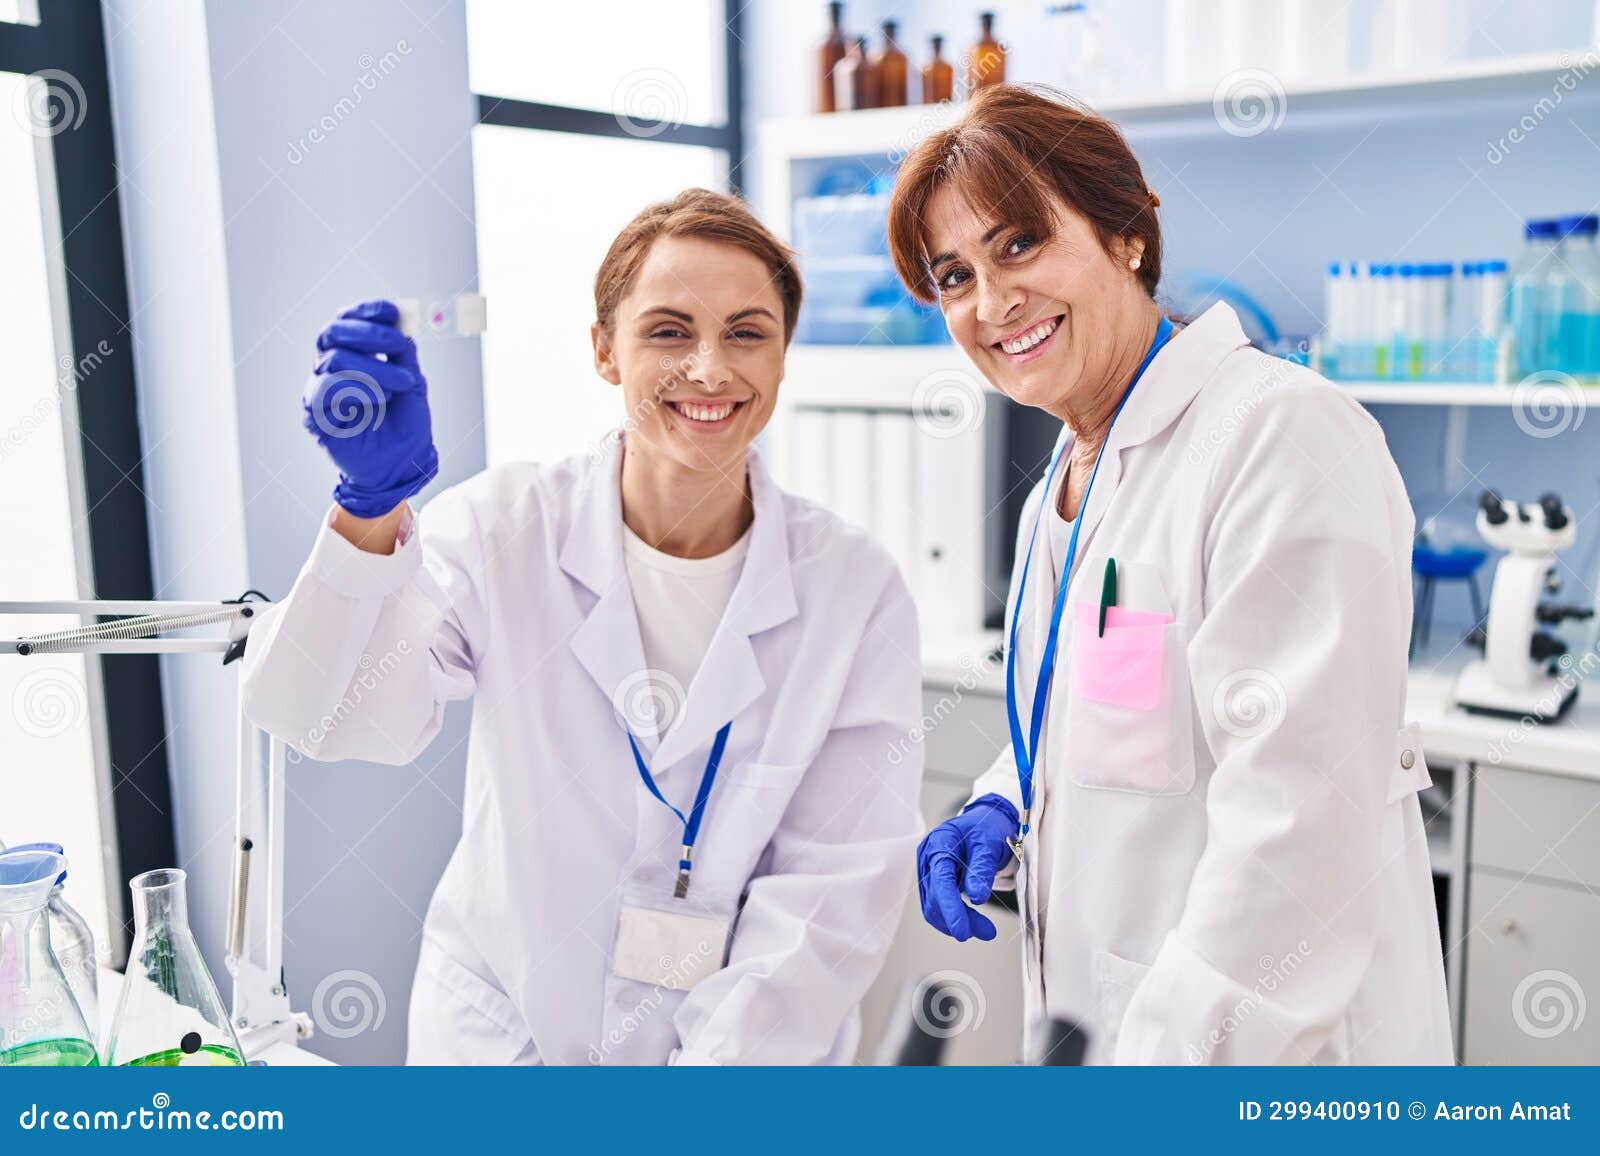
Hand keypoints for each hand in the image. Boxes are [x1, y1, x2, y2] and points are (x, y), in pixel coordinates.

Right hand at [302, 299, 438, 518]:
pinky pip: (326, 387)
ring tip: (402, 385)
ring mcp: (320, 390)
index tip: (393, 312)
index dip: (366, 311)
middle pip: (332, 332)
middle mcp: (330, 368)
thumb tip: (401, 318)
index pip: (347, 321)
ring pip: (334, 358)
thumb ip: (403, 351)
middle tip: (399, 344)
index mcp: (352, 356)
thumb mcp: (412, 381)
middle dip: (368, 332)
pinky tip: (380, 399)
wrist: (402, 465)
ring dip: (375, 368)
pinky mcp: (315, 414)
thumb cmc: (406, 424)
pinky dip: (358, 388)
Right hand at [916, 793, 1018, 941]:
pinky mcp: (934, 881)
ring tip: (985, 929)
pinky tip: (972, 922)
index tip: (962, 932)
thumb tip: (976, 899)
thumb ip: (982, 869)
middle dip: (959, 918)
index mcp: (939, 842)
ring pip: (934, 905)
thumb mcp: (990, 844)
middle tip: (988, 932)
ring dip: (957, 921)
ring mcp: (929, 870)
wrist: (986, 822)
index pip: (941, 880)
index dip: (950, 908)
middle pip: (935, 897)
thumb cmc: (987, 828)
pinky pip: (938, 903)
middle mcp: (928, 857)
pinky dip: (954, 915)